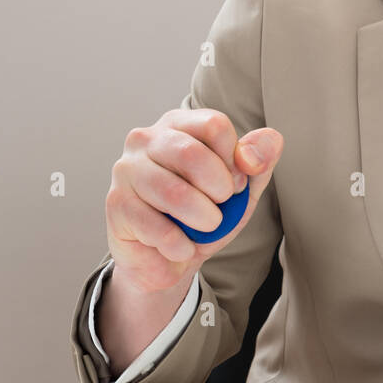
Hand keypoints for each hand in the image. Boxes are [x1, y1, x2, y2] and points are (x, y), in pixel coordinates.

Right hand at [105, 108, 283, 294]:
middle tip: (221, 207)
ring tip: (205, 227)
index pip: (214, 125)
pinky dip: (181, 245)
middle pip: (192, 155)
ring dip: (203, 220)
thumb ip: (260, 160)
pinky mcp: (116, 204)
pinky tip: (180, 245)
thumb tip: (266, 143)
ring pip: (174, 193)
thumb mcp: (243, 188)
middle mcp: (146, 138)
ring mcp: (126, 170)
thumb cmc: (205, 213)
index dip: (234, 160)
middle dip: (219, 190)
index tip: (235, 184)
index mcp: (180, 124)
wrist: (171, 257)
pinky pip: (157, 228)